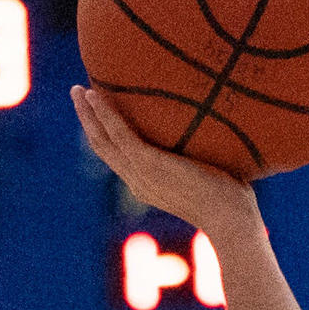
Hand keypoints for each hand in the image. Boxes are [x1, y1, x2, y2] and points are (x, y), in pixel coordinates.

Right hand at [72, 84, 261, 229]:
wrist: (231, 220)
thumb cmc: (231, 201)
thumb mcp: (210, 177)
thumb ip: (202, 159)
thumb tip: (220, 134)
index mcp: (148, 186)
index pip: (118, 158)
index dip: (104, 135)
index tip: (97, 114)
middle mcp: (138, 181)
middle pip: (102, 148)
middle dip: (87, 120)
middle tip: (78, 93)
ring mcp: (141, 174)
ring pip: (103, 140)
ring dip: (87, 113)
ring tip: (78, 89)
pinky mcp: (149, 164)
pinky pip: (119, 133)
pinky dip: (104, 113)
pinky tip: (95, 94)